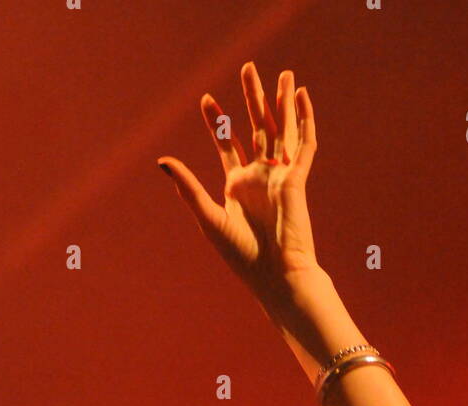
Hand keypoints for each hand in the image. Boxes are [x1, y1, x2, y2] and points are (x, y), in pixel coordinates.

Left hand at [157, 61, 319, 303]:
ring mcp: (280, 177)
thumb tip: (162, 160)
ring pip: (282, 130)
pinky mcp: (297, 180)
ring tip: (282, 73)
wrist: (275, 275)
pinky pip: (303, 144)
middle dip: (252, 98)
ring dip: (281, 102)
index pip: (228, 145)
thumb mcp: (208, 217)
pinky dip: (304, 120)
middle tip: (247, 68)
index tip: (207, 99)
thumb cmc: (241, 255)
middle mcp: (259, 177)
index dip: (218, 122)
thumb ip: (188, 186)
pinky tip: (302, 97)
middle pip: (257, 128)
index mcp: (237, 186)